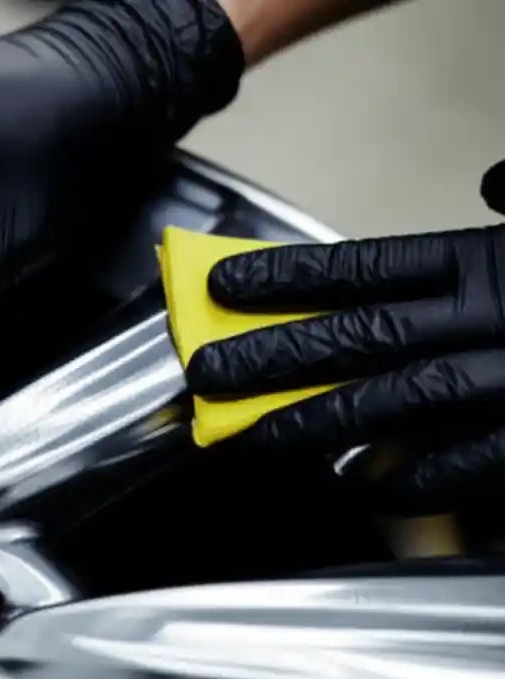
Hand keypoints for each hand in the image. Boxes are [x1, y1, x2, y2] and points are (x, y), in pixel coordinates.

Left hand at [186, 162, 504, 513]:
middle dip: (273, 359)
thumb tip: (493, 183)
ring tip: (254, 440)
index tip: (222, 286)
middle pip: (359, 339)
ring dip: (317, 426)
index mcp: (489, 262)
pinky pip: (471, 468)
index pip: (363, 267)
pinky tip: (368, 489)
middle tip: (208, 374)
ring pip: (396, 407)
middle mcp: (495, 320)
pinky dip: (417, 482)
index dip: (284, 278)